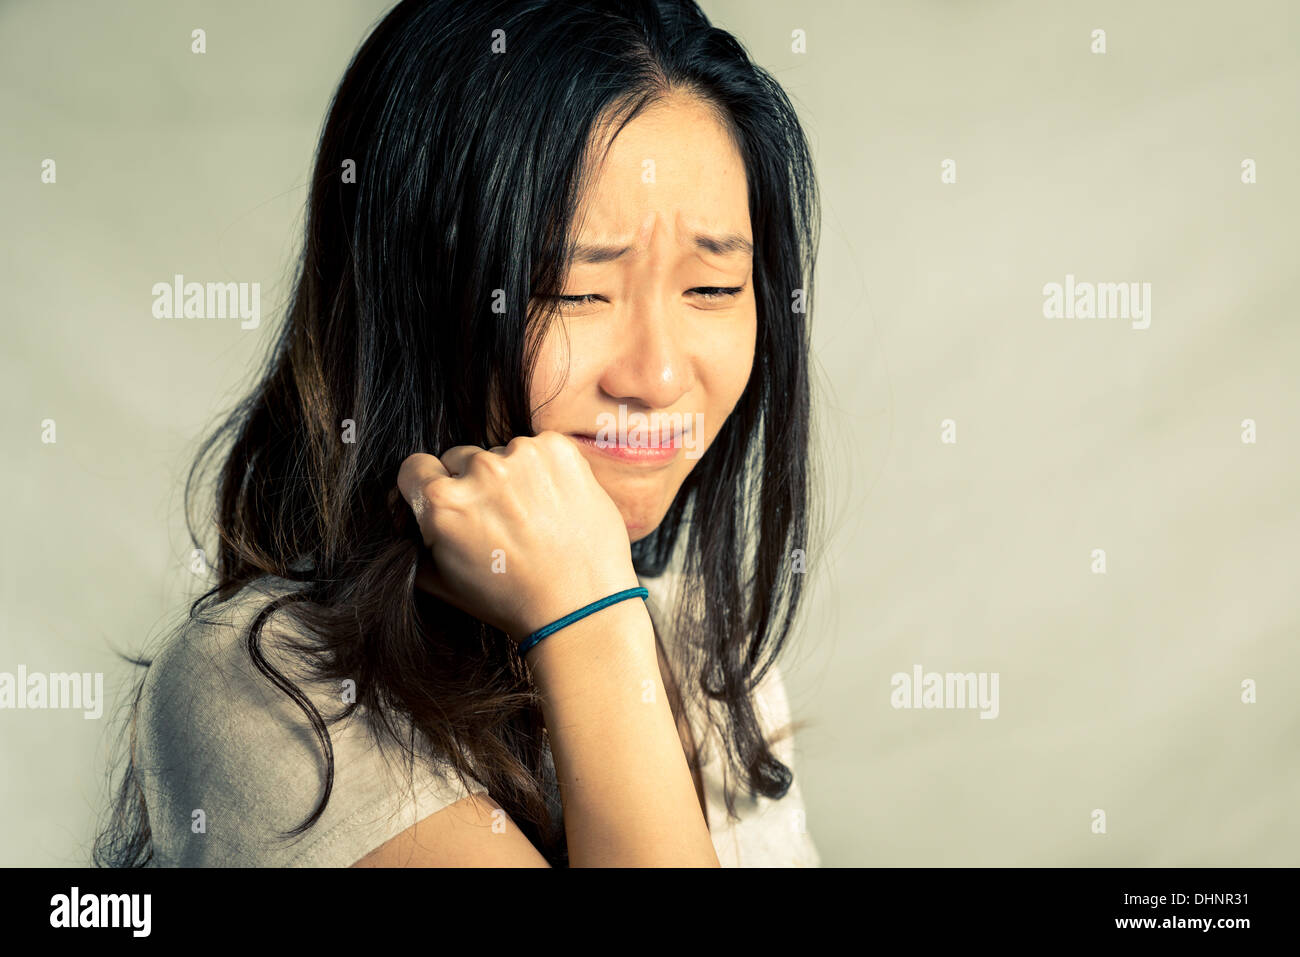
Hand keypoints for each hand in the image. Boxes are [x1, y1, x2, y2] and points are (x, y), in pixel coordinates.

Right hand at [396, 430, 640, 642]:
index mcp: (443, 502)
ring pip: (502, 454)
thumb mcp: (443, 582)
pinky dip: (544, 470)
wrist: (580, 604)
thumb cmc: (512, 599)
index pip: (415, 466)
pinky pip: (538, 449)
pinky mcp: (558, 450)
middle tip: (499, 520)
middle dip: (474, 484)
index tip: (448, 500)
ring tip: (532, 517)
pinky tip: (553, 504)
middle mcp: (480, 471)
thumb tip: (402, 514)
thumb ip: (413, 541)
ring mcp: (522, 455)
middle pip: (461, 458)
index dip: (428, 486)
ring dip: (511, 476)